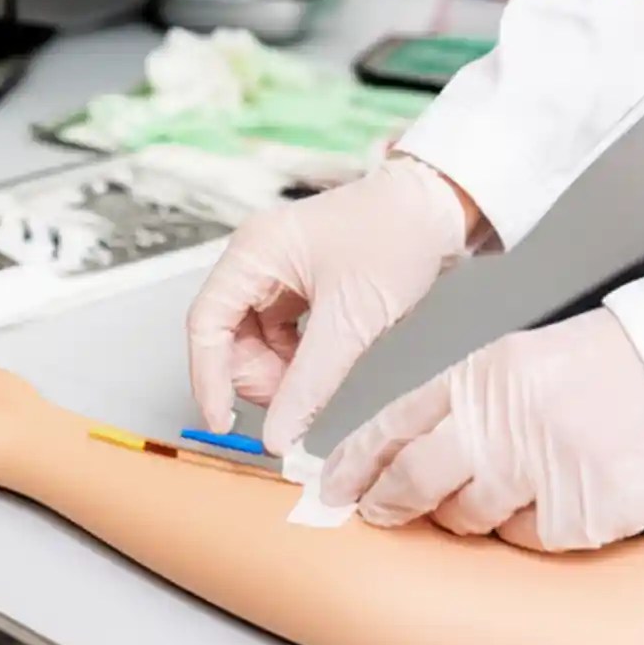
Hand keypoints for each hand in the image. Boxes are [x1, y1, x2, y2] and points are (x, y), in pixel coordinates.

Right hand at [187, 157, 473, 453]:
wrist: (438, 210)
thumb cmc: (398, 236)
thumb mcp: (352, 319)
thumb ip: (309, 383)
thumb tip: (277, 434)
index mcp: (254, 252)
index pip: (205, 324)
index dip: (209, 378)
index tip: (224, 422)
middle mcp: (255, 261)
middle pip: (226, 339)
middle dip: (255, 377)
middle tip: (294, 403)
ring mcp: (274, 275)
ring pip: (251, 344)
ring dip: (277, 373)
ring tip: (317, 380)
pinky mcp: (296, 289)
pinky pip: (277, 339)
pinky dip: (294, 361)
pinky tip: (323, 364)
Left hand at [320, 309, 643, 551]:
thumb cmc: (597, 368)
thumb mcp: (512, 362)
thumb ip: (457, 405)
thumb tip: (399, 458)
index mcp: (477, 379)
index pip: (392, 425)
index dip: (354, 464)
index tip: (331, 489)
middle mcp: (498, 424)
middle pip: (415, 480)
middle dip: (390, 503)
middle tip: (382, 513)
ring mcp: (537, 471)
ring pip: (468, 516)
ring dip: (471, 512)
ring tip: (508, 482)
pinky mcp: (577, 514)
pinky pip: (527, 539)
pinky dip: (531, 527)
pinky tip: (557, 495)